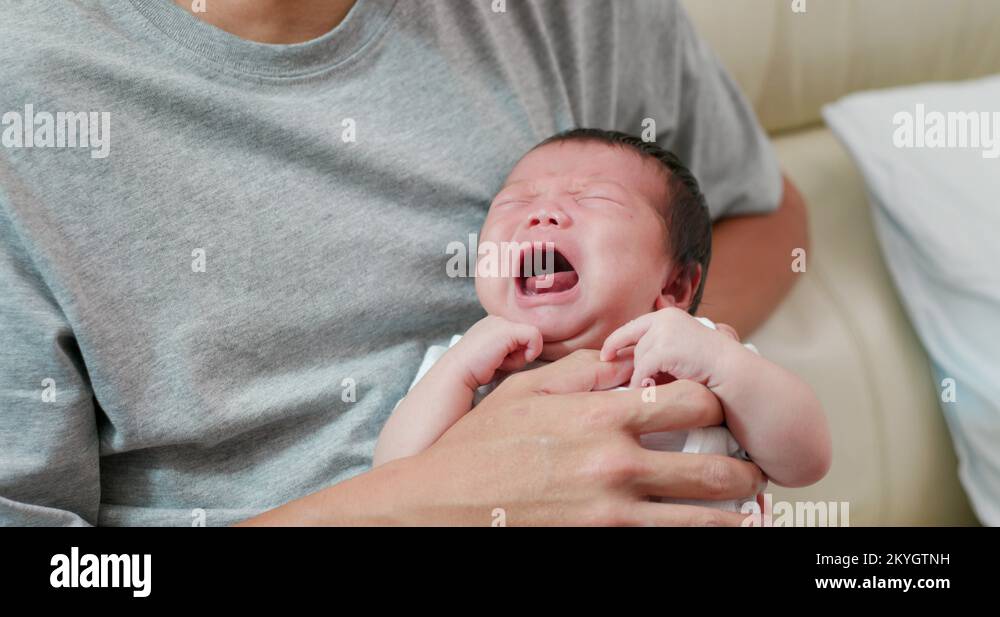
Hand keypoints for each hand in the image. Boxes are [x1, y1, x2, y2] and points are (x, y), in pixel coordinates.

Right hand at [398, 350, 765, 524]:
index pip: (693, 401)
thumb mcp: (523, 391)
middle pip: (715, 467)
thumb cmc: (479, 448)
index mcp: (601, 416)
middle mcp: (617, 465)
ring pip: (705, 518)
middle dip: (742, 468)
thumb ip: (580, 372)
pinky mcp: (605, 545)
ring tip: (745, 510)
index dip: (714, 403)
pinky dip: (696, 537)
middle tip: (748, 468)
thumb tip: (623, 363)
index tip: (714, 410)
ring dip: (733, 514)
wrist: (441, 509)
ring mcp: (614, 514)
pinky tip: (705, 531)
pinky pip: (671, 544)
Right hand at [449, 315, 542, 387]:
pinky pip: (535, 337)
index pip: (520, 337)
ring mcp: (502, 323)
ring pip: (531, 338)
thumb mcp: (495, 357)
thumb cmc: (474, 371)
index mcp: (493, 326)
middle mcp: (498, 320)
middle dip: (518, 355)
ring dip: (519, 357)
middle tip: (498, 363)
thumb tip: (530, 353)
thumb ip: (511, 351)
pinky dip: (530, 352)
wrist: (457, 372)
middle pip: (526, 337)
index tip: (498, 363)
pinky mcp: (508, 330)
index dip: (515, 354)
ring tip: (499, 362)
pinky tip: (508, 361)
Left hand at [600, 307, 743, 388]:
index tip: (605, 354)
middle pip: (635, 346)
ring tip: (655, 386)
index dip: (616, 341)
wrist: (732, 371)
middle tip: (630, 379)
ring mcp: (663, 332)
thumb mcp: (683, 345)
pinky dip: (643, 383)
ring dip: (644, 376)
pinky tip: (649, 390)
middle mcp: (664, 318)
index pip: (634, 326)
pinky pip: (642, 371)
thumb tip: (632, 360)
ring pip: (638, 359)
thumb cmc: (710, 364)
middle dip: (635, 365)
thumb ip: (660, 345)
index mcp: (669, 314)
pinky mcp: (663, 349)